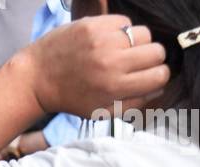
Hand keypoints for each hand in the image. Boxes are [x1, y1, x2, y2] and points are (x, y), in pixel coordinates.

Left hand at [24, 13, 168, 118]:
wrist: (39, 78)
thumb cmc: (72, 98)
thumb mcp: (101, 112)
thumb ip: (132, 104)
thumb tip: (159, 88)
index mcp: (115, 88)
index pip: (159, 76)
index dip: (159, 76)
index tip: (151, 76)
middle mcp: (112, 63)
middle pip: (157, 52)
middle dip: (152, 59)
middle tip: (138, 63)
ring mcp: (103, 40)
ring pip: (144, 34)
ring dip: (138, 43)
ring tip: (122, 51)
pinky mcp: (94, 24)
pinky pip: (125, 21)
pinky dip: (121, 30)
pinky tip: (108, 41)